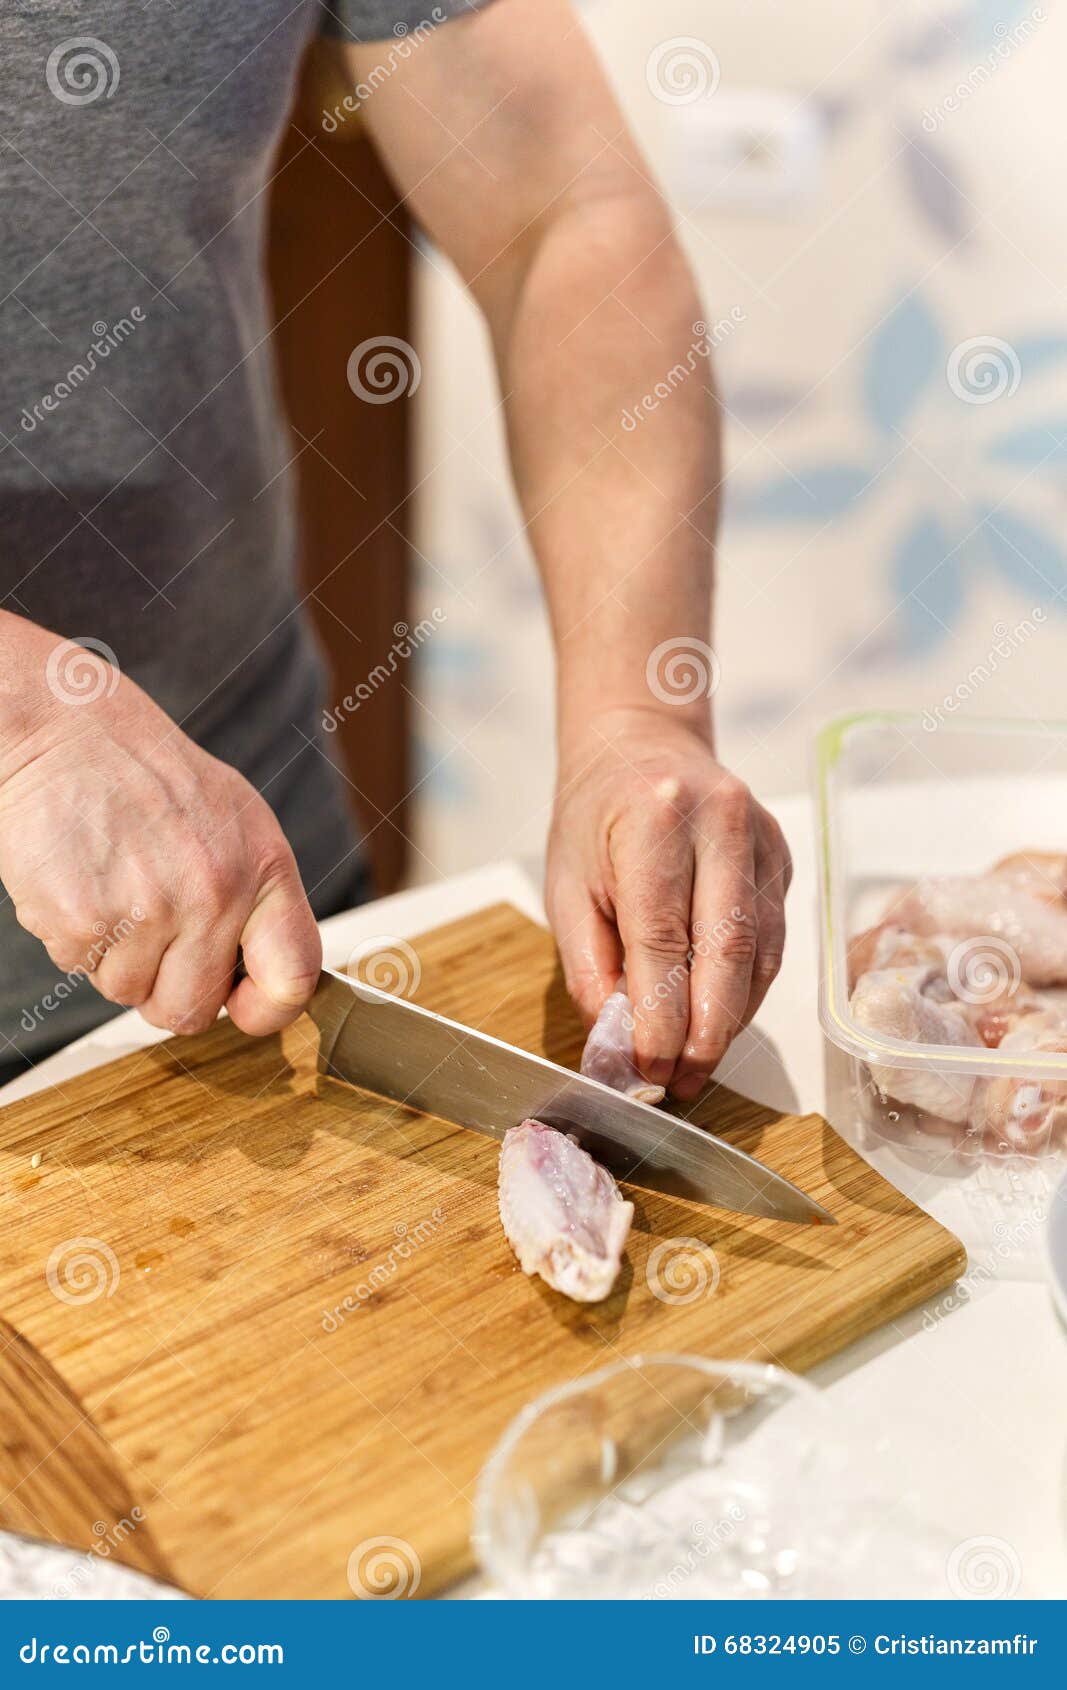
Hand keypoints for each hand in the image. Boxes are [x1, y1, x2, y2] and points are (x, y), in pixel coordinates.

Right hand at [0, 624, 321, 1036]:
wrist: (68, 729)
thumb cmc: (151, 777)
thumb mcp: (237, 821)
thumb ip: (257, 900)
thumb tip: (264, 982)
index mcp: (263, 868)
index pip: (293, 978)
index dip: (265, 1011)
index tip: (242, 1009)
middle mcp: (214, 893)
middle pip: (192, 1010)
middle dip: (166, 992)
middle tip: (150, 940)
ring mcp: (148, 909)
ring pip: (127, 994)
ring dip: (115, 958)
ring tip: (113, 888)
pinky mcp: (84, 919)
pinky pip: (80, 969)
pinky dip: (74, 938)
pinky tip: (81, 881)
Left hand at [545, 708, 790, 1099]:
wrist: (640, 747)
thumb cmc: (594, 819)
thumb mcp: (567, 887)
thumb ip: (589, 965)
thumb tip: (617, 1043)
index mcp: (654, 819)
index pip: (663, 937)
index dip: (661, 1014)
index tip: (650, 1066)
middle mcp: (720, 822)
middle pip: (728, 947)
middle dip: (707, 1029)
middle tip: (683, 1080)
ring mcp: (761, 837)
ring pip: (760, 951)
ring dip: (731, 1018)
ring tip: (698, 1063)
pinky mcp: (781, 857)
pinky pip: (774, 939)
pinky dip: (748, 989)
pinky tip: (720, 1018)